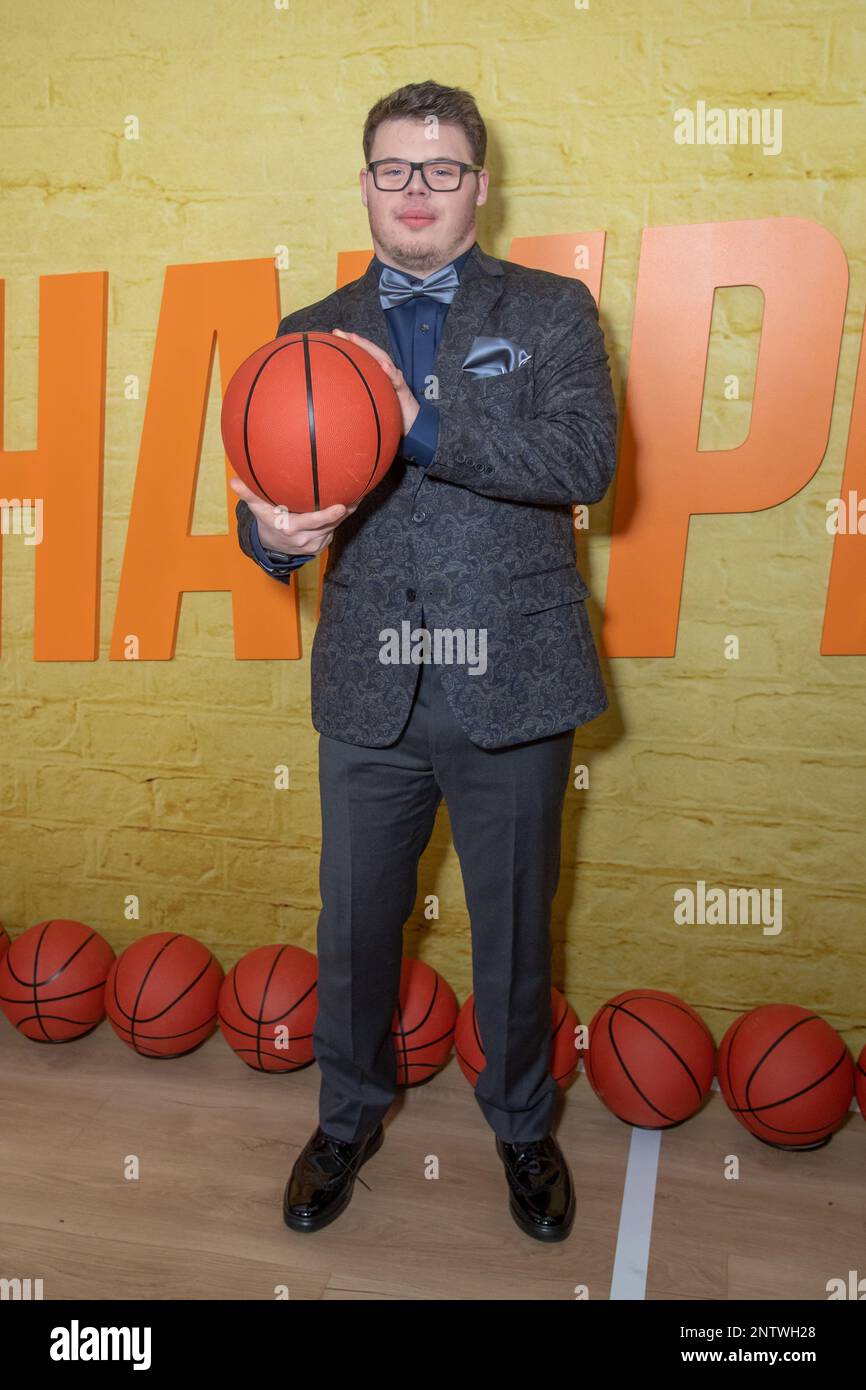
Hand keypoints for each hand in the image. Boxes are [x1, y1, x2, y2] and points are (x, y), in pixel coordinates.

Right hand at [229, 477, 358, 556]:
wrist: (272, 545)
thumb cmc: (267, 520)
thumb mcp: (257, 509)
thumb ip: (248, 494)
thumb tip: (233, 481)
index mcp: (291, 529)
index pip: (312, 522)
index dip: (328, 516)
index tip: (340, 506)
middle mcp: (305, 538)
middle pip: (329, 524)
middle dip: (344, 511)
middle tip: (357, 495)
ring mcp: (315, 544)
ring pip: (335, 526)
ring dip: (346, 512)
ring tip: (359, 494)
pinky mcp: (322, 544)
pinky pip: (335, 530)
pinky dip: (343, 518)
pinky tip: (353, 501)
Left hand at [332, 328, 419, 435]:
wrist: (412, 425)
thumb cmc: (390, 413)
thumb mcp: (370, 404)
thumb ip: (359, 397)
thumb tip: (336, 399)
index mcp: (377, 375)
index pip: (363, 356)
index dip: (349, 346)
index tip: (333, 336)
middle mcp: (385, 373)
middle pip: (370, 352)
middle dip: (355, 341)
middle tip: (338, 332)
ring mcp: (394, 379)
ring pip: (383, 360)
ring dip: (369, 349)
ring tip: (355, 339)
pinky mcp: (404, 390)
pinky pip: (397, 380)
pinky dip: (391, 373)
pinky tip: (384, 366)